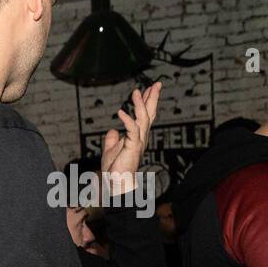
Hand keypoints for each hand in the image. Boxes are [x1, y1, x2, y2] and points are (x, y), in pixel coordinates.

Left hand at [100, 82, 160, 196]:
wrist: (117, 183)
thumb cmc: (115, 169)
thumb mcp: (110, 150)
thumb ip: (112, 139)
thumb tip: (112, 130)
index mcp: (137, 136)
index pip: (144, 115)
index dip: (146, 102)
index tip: (147, 89)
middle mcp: (141, 137)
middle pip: (149, 113)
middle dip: (152, 98)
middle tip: (157, 83)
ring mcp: (138, 141)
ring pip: (142, 119)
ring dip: (140, 104)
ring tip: (136, 91)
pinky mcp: (132, 147)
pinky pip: (131, 131)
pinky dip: (127, 121)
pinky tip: (120, 112)